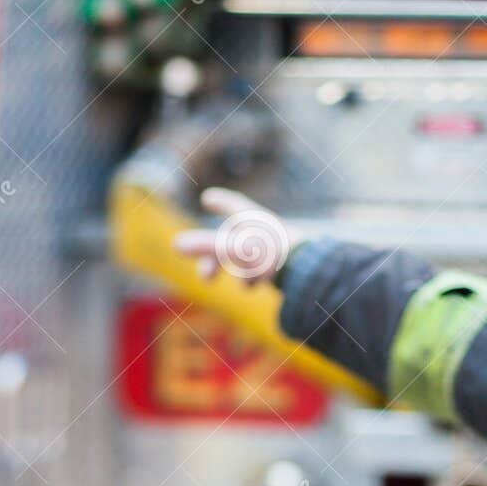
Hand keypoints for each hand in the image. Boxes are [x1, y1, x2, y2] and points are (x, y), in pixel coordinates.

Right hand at [173, 187, 294, 283]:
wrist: (311, 272)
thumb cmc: (271, 256)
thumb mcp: (234, 250)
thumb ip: (206, 247)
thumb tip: (176, 244)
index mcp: (254, 219)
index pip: (233, 205)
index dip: (220, 203)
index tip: (208, 198)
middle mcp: (266, 230)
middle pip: (234, 240)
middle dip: (216, 259)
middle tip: (206, 279)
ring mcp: (277, 248)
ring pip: (248, 256)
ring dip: (238, 270)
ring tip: (245, 285)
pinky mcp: (287, 265)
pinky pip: (263, 268)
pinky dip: (253, 277)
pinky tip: (254, 287)